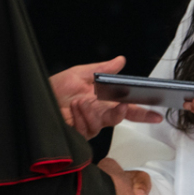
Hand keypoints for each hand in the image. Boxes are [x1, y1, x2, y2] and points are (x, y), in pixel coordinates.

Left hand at [51, 55, 165, 137]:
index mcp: (102, 101)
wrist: (37, 100)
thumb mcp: (80, 73)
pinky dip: (82, 116)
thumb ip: (103, 69)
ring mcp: (89, 125)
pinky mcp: (80, 134)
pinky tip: (73, 109)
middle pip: (119, 118)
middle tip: (123, 107)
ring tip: (78, 101)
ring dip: (90, 110)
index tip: (156, 115)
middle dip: (124, 112)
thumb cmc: (55, 88)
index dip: (143, 112)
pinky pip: (89, 128)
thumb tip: (121, 60)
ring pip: (102, 123)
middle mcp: (98, 114)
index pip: (127, 107)